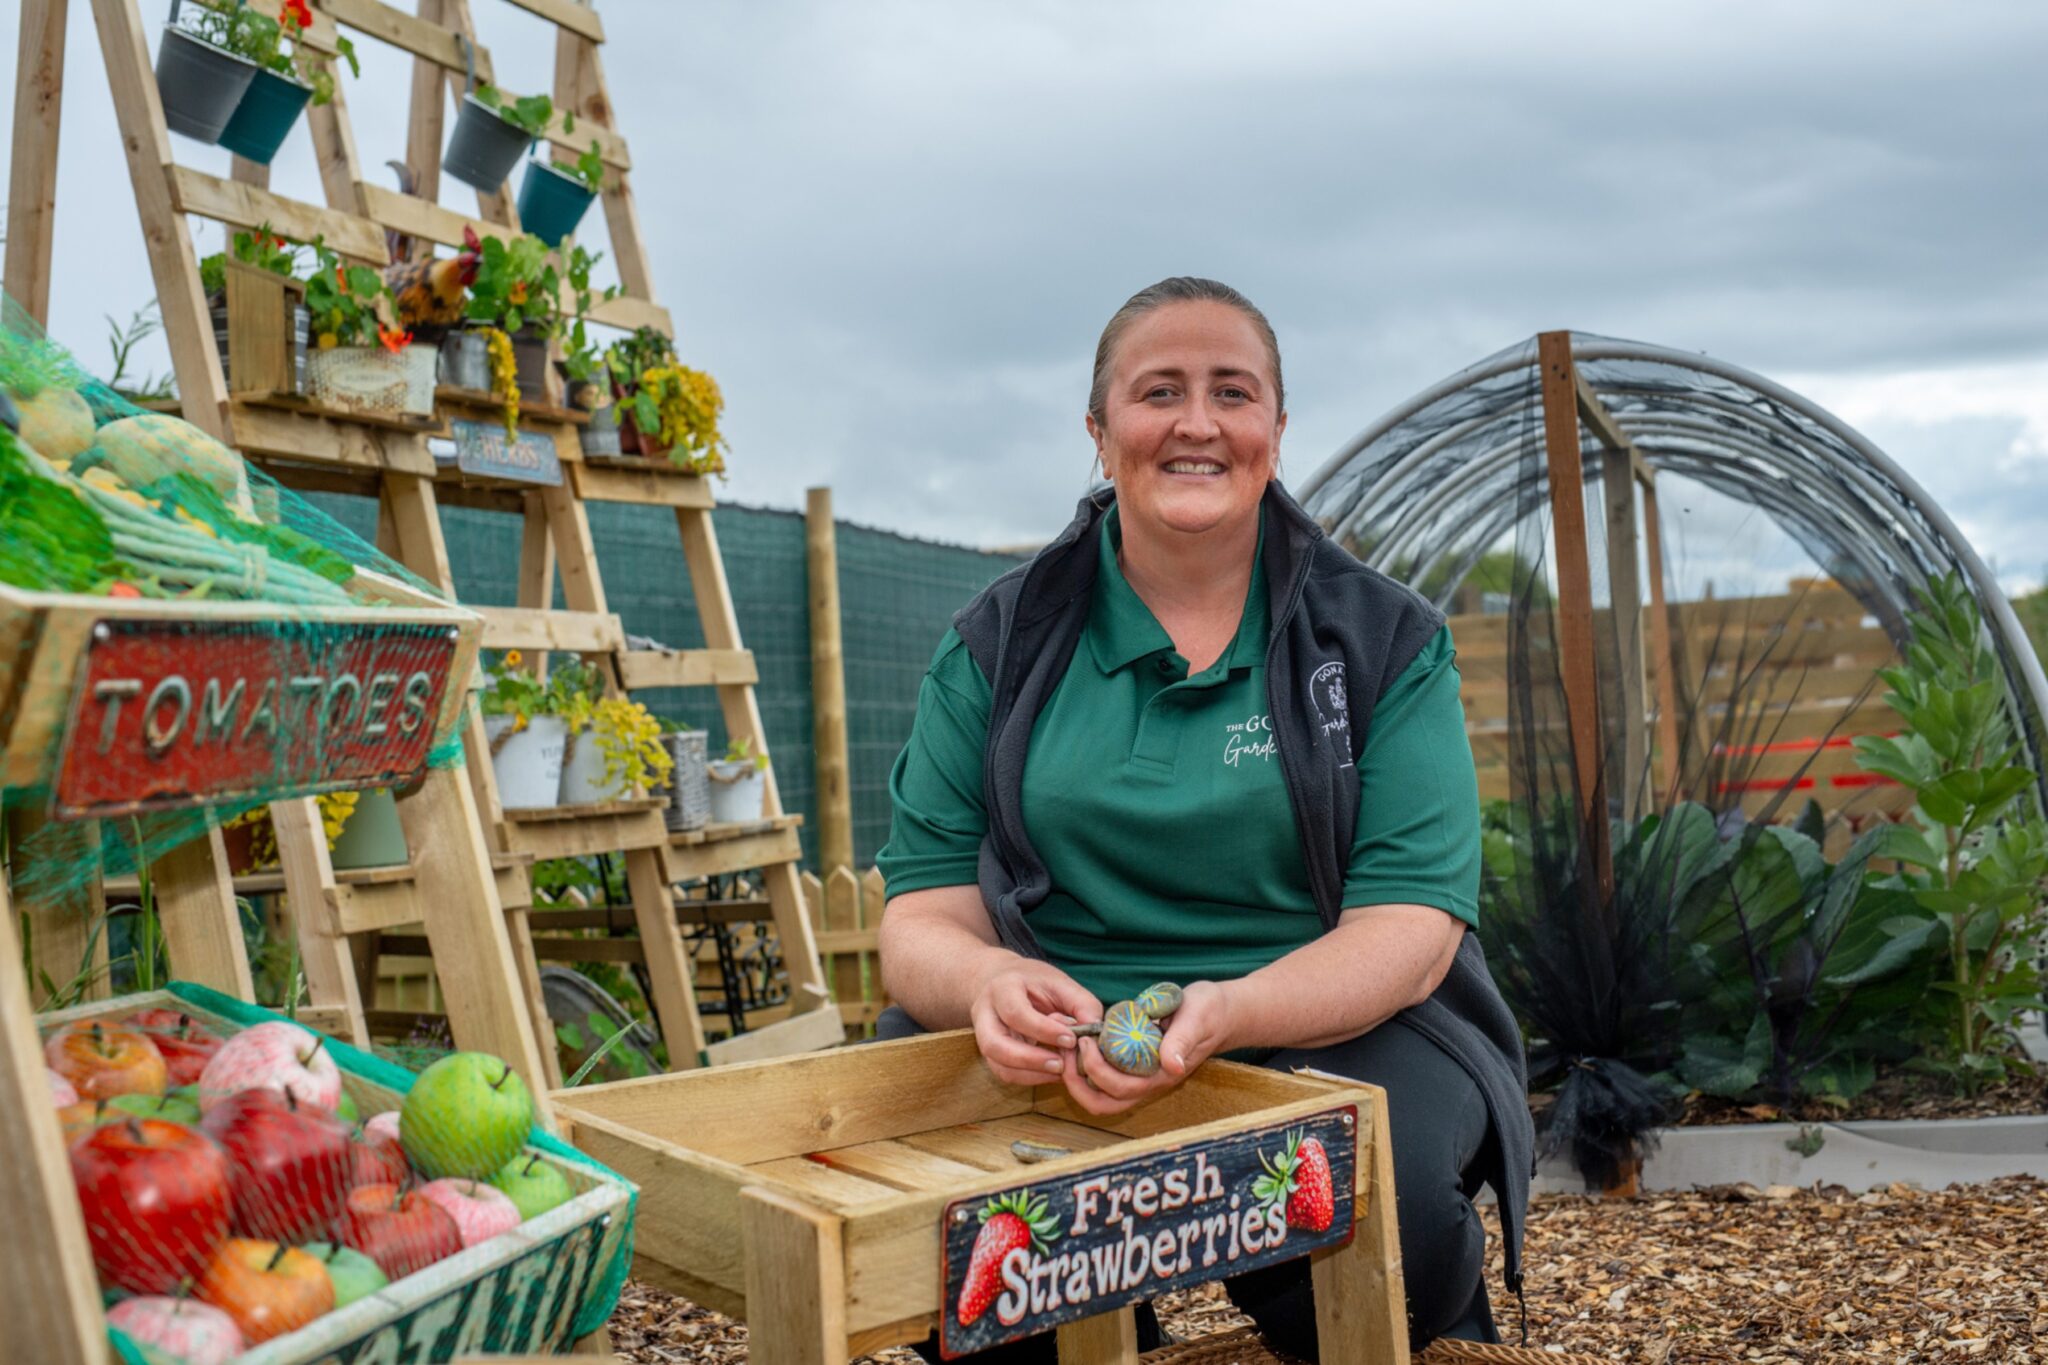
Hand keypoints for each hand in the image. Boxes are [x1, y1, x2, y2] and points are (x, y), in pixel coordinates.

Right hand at [969, 956, 1102, 1087]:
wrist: (1001, 980)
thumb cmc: (1034, 982)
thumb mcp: (1059, 982)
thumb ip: (1081, 1004)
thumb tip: (1097, 1031)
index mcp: (1002, 988)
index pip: (1016, 1013)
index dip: (1044, 1030)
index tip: (1071, 1039)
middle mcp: (985, 1012)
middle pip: (995, 1044)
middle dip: (1030, 1059)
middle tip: (1061, 1065)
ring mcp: (982, 1034)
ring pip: (998, 1064)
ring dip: (1030, 1073)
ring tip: (1059, 1071)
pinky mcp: (989, 1052)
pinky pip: (1003, 1073)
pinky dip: (1028, 1078)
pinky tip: (1050, 1073)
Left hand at [1060, 981, 1234, 1115]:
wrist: (1223, 1013)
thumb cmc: (1210, 1012)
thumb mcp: (1197, 1017)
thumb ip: (1183, 1040)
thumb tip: (1172, 1065)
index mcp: (1163, 1075)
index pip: (1121, 1088)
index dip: (1096, 1069)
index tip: (1086, 1040)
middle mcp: (1150, 1083)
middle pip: (1104, 1103)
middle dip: (1077, 1082)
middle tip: (1066, 1048)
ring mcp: (1142, 1078)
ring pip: (1102, 1097)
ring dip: (1078, 1080)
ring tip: (1067, 1049)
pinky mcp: (1136, 1068)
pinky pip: (1105, 1081)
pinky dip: (1086, 1068)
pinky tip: (1079, 1043)